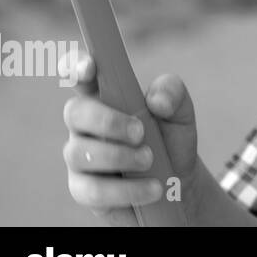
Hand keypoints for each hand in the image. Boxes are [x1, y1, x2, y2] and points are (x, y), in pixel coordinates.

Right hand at [61, 52, 201, 225]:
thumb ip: (173, 94)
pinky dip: (127, 190)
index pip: (80, 74)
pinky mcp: (83, 189)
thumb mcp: (181, 113)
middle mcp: (85, 124)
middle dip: (107, 121)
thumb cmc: (171, 140)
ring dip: (120, 157)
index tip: (90, 67)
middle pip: (74, 112)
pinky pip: (92, 190)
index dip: (76, 66)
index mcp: (106, 96)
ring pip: (80, 153)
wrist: (177, 184)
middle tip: (141, 132)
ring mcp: (80, 157)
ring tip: (151, 161)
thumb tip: (156, 99)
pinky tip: (152, 188)